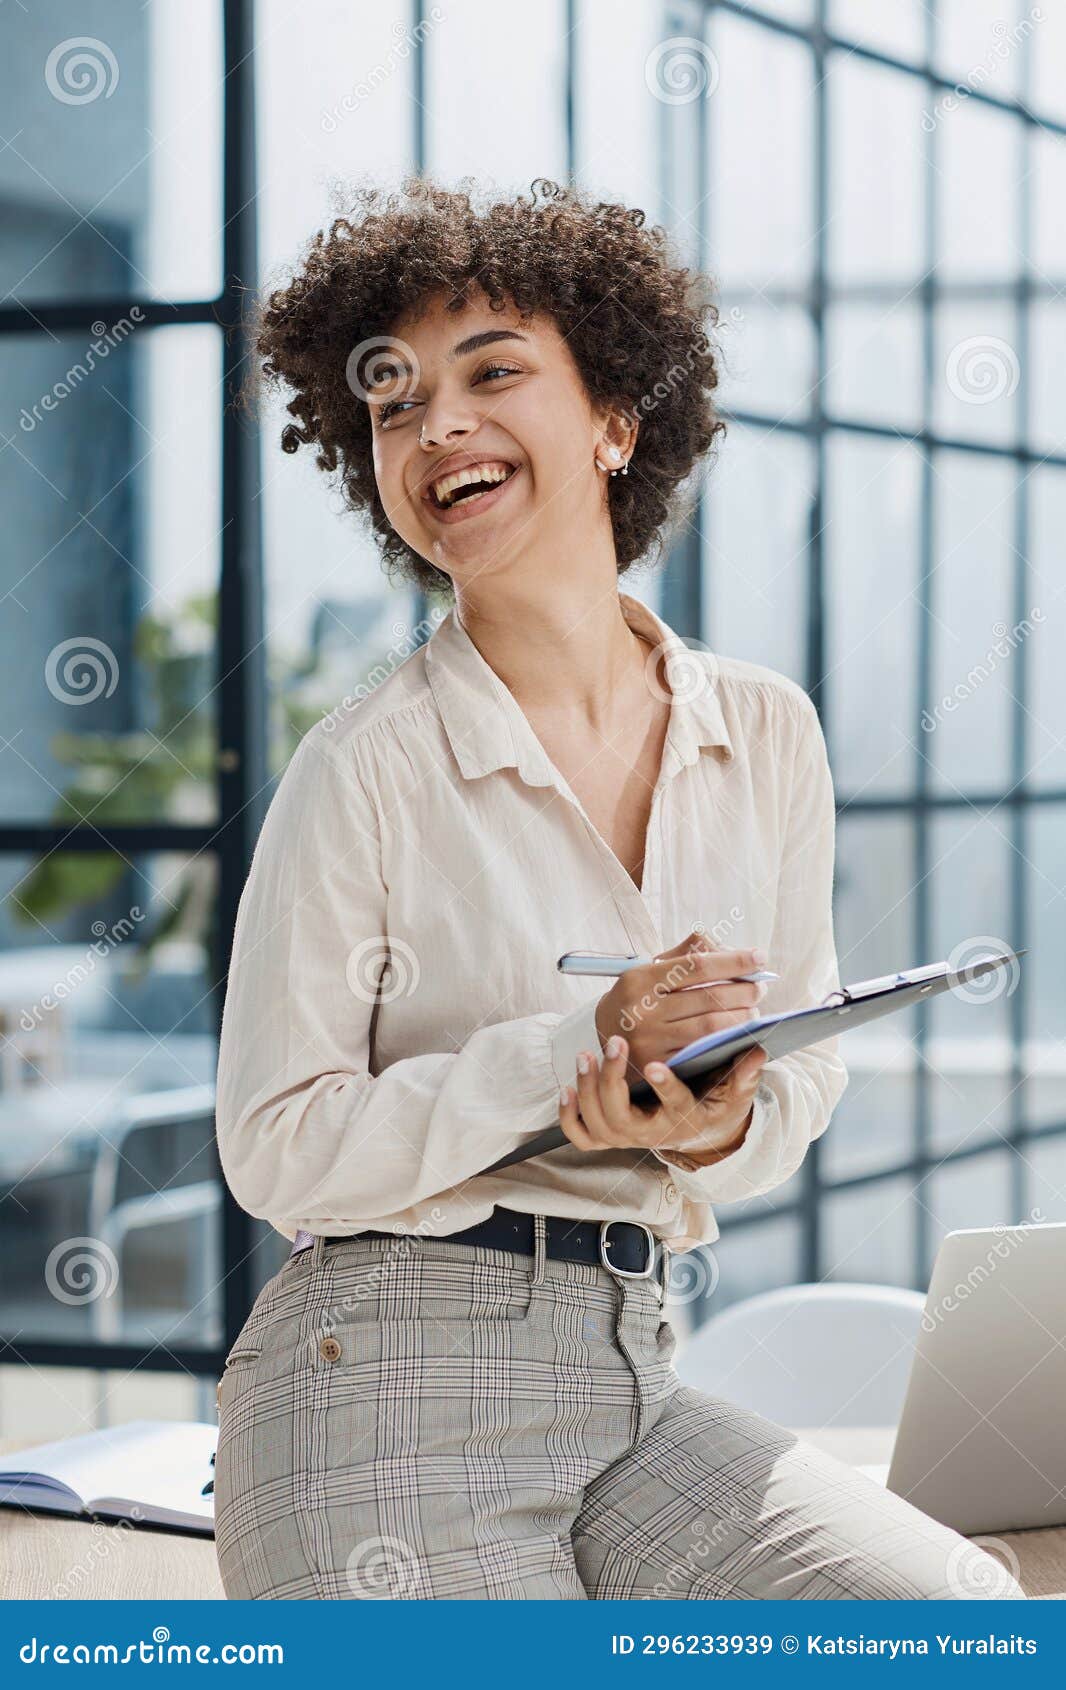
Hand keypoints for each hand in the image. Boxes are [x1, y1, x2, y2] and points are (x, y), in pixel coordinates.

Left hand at [559, 1034, 768, 1164]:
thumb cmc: (716, 1106)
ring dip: (587, 1089)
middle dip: (610, 1081)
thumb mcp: (736, 1094)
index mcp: (684, 1120)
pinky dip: (569, 1115)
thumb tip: (758, 1052)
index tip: (654, 1064)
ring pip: (599, 1123)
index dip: (665, 1087)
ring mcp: (627, 1137)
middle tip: (611, 1044)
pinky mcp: (609, 1137)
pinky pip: (581, 1136)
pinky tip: (566, 1087)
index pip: (675, 1107)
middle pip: (622, 1118)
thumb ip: (744, 1075)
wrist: (699, 1133)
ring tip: (586, 1054)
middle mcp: (652, 1133)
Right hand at [593, 930, 768, 1076]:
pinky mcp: (657, 1065)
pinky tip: (738, 1033)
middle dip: (744, 991)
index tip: (759, 957)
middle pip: (708, 997)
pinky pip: (702, 1051)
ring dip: (741, 1018)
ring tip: (753, 1010)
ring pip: (710, 1027)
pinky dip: (726, 1042)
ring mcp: (649, 1040)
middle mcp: (641, 1009)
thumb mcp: (650, 970)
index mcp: (640, 979)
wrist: (606, 1039)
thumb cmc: (639, 999)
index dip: (733, 961)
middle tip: (760, 987)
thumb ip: (686, 954)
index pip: (697, 965)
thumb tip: (732, 951)